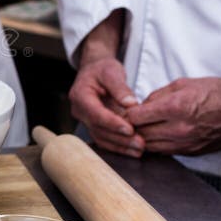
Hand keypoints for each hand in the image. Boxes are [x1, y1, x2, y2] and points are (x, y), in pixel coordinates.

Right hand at [69, 10, 142, 156]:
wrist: (94, 71)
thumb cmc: (102, 69)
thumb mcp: (112, 71)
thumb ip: (120, 87)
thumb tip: (130, 104)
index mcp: (80, 95)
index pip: (95, 113)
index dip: (112, 123)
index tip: (130, 129)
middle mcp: (80, 111)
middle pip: (99, 129)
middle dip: (120, 138)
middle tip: (140, 143)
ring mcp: (86, 120)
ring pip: (102, 137)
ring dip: (121, 146)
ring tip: (140, 149)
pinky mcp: (94, 126)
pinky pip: (105, 139)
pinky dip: (119, 146)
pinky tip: (133, 150)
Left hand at [125, 77, 220, 155]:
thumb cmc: (214, 92)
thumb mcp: (181, 84)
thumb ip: (156, 96)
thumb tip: (139, 107)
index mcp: (175, 108)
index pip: (135, 117)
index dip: (126, 114)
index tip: (125, 111)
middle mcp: (179, 129)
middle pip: (140, 134)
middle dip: (131, 127)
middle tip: (128, 122)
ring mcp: (186, 143)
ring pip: (150, 147)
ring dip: (142, 139)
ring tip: (140, 129)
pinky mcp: (192, 152)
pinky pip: (165, 152)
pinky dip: (156, 145)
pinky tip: (155, 137)